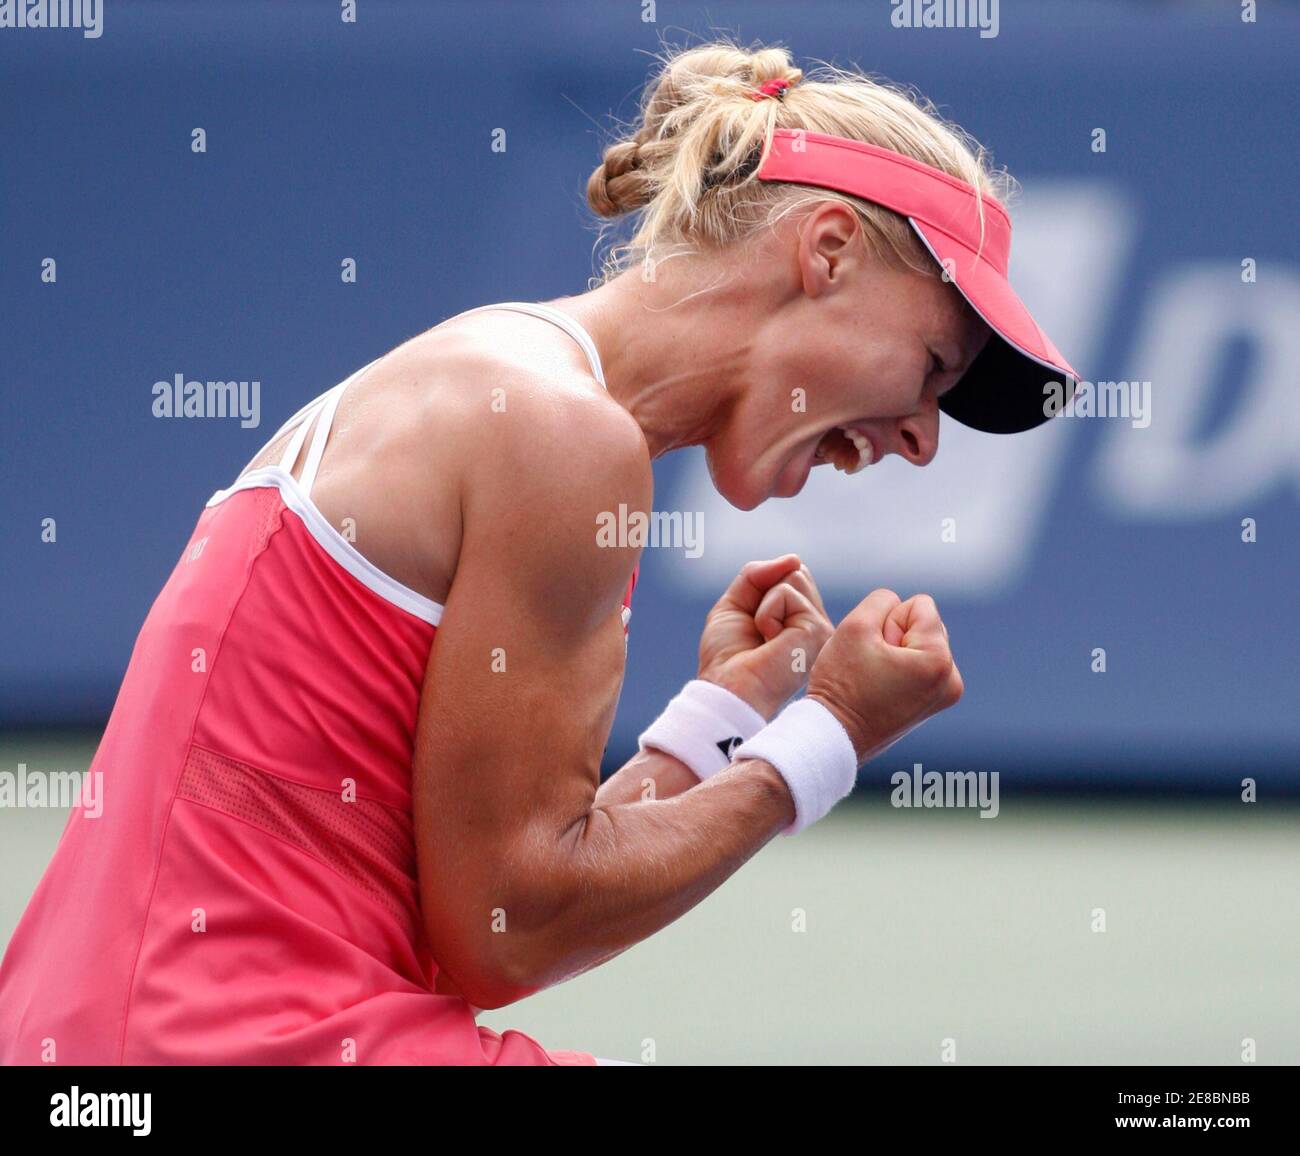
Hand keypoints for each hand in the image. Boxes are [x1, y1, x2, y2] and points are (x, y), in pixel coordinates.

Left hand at [697, 555, 833, 719]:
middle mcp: (815, 623)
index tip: (752, 624)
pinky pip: (786, 593)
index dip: (763, 587)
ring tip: (765, 637)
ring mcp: (821, 627)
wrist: (728, 689)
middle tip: (758, 631)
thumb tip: (794, 558)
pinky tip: (770, 640)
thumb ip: (757, 574)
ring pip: (794, 577)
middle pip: (796, 571)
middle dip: (764, 593)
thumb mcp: (736, 604)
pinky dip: (766, 613)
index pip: (792, 573)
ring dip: (764, 605)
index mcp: (800, 620)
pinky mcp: (818, 629)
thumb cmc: (728, 658)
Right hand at [807, 588, 963, 763]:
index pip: (919, 605)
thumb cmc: (841, 684)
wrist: (833, 735)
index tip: (874, 651)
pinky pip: (918, 664)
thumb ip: (881, 600)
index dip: (888, 621)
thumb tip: (898, 606)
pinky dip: (899, 668)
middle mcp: (951, 679)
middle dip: (895, 637)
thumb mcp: (854, 625)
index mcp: (939, 660)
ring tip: (874, 678)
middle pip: (923, 625)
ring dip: (896, 653)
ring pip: (919, 644)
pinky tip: (880, 687)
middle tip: (872, 667)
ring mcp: (944, 695)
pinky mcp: (933, 704)